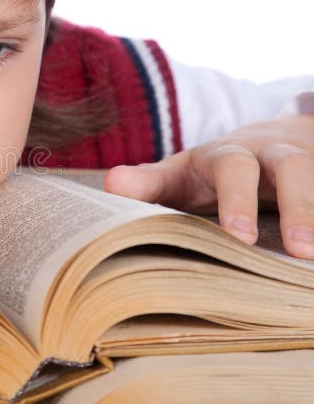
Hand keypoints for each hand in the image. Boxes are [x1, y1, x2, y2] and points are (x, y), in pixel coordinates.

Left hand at [103, 114, 313, 258]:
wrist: (265, 147)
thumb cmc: (208, 173)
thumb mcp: (178, 175)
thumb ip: (148, 182)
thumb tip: (110, 185)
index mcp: (226, 156)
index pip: (231, 167)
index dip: (237, 200)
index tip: (239, 235)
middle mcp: (270, 156)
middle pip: (289, 169)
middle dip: (294, 206)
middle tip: (295, 250)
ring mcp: (302, 167)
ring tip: (312, 256)